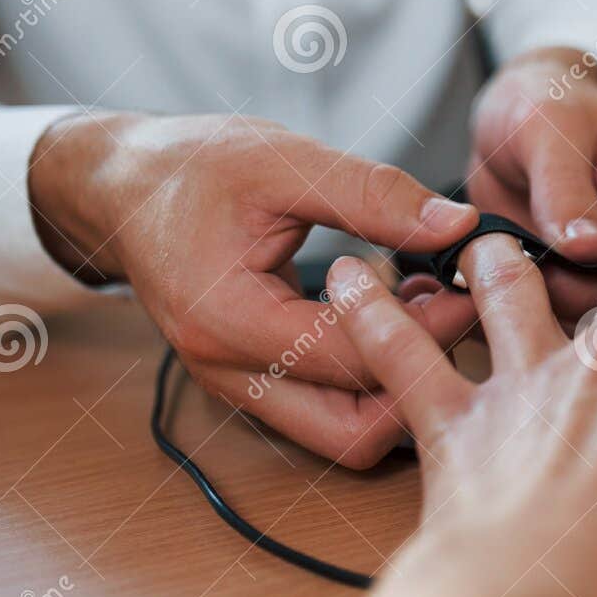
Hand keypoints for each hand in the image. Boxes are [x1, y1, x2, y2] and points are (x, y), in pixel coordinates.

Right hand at [28, 112, 480, 466]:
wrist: (122, 189)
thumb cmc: (191, 169)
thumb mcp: (284, 162)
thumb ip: (374, 196)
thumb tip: (457, 224)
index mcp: (228, 322)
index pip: (352, 358)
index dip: (427, 328)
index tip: (474, 284)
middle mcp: (229, 374)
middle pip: (353, 432)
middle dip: (422, 384)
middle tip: (464, 315)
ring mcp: (239, 387)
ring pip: (345, 434)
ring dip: (401, 386)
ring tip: (433, 311)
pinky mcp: (254, 382)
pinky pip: (329, 409)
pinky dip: (375, 377)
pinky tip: (401, 314)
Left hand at [466, 47, 596, 319]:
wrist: (511, 118)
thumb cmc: (544, 104)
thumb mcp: (551, 130)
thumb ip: (566, 188)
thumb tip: (589, 249)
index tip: (561, 259)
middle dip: (566, 296)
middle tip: (515, 260)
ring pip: (579, 320)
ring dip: (530, 305)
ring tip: (491, 261)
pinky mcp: (566, 291)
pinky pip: (543, 322)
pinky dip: (507, 311)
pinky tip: (477, 281)